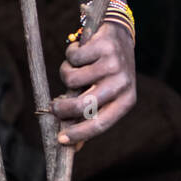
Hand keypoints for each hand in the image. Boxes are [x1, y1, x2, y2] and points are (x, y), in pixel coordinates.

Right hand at [52, 22, 135, 145]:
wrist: (120, 33)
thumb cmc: (107, 70)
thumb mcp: (105, 93)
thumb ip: (89, 115)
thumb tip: (72, 147)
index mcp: (127, 100)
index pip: (101, 124)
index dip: (79, 134)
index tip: (60, 139)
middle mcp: (123, 83)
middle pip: (83, 105)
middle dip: (62, 109)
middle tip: (53, 106)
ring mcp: (114, 64)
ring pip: (72, 79)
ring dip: (66, 73)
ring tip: (75, 67)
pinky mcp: (104, 45)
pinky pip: (73, 58)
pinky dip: (70, 54)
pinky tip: (80, 49)